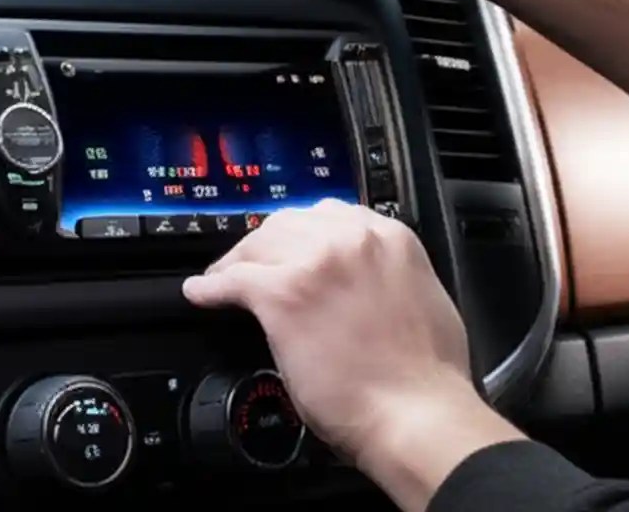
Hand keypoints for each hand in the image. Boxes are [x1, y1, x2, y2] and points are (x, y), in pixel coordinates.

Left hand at [184, 199, 522, 511]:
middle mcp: (351, 238)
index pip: (328, 215)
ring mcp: (314, 263)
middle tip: (253, 265)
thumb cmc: (426, 376)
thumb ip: (387, 276)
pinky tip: (201, 293)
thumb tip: (364, 284)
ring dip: (237, 262)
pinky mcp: (283, 294)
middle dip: (266, 244)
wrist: (415, 413)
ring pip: (258, 246)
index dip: (301, 234)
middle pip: (288, 224)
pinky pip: (232, 281)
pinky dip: (211, 286)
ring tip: (222, 277)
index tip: (289, 248)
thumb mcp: (420, 298)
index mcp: (389, 238)